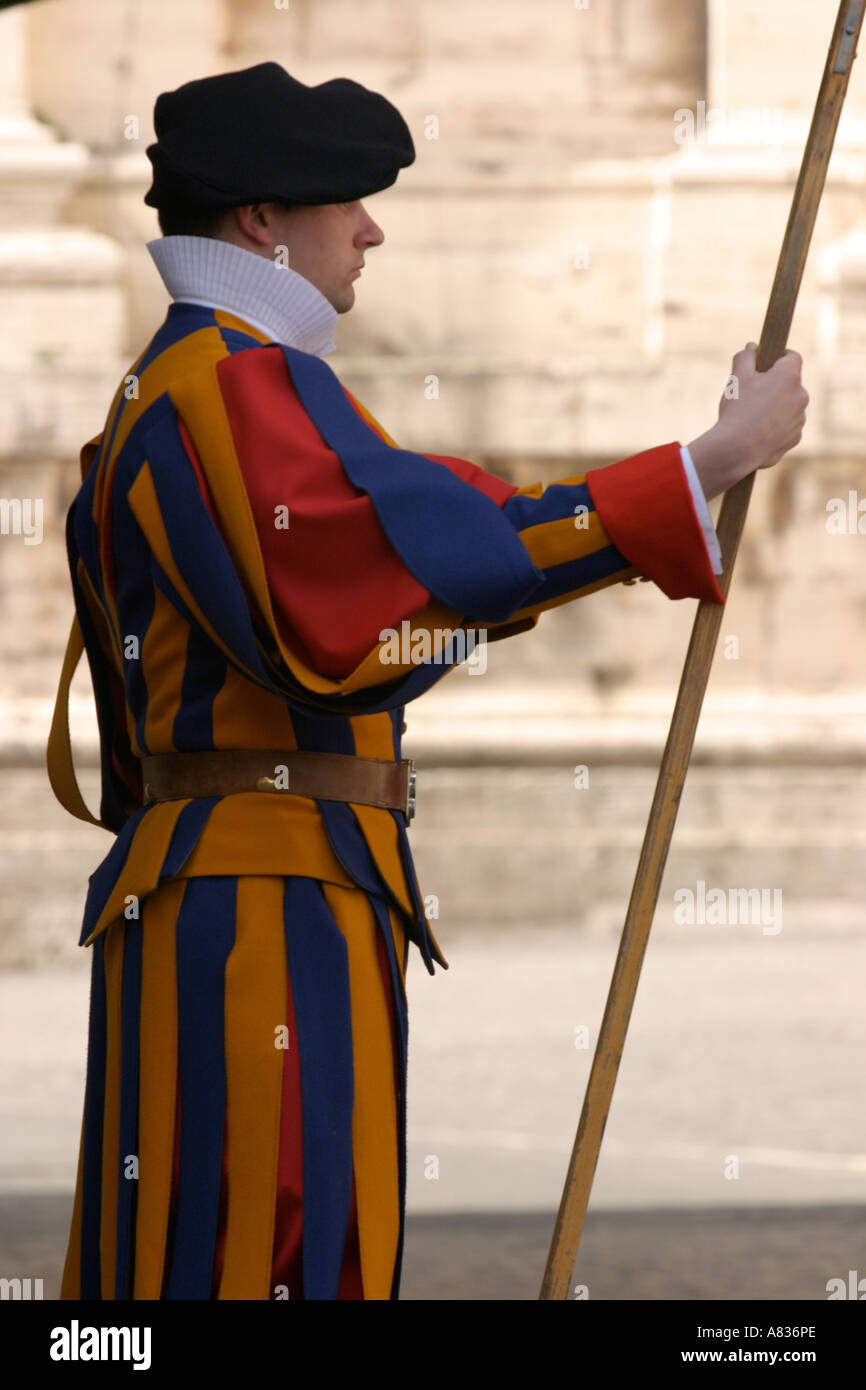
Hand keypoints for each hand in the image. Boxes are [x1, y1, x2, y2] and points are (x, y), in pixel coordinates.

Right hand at [687, 343, 808, 499]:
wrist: (737, 449)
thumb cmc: (738, 409)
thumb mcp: (737, 377)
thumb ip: (745, 356)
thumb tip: (752, 347)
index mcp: (789, 377)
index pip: (792, 357)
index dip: (779, 357)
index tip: (766, 362)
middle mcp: (801, 396)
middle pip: (789, 383)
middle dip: (774, 385)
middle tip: (752, 392)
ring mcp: (800, 419)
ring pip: (788, 406)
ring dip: (775, 406)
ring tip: (752, 416)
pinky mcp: (795, 438)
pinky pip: (786, 426)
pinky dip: (775, 427)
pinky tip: (757, 432)